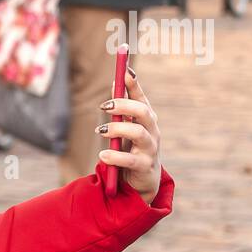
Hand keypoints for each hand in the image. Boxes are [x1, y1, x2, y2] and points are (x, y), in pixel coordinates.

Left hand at [98, 68, 162, 205]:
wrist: (141, 181)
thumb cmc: (131, 149)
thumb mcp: (126, 127)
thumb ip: (122, 109)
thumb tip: (115, 83)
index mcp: (146, 119)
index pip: (141, 98)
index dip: (134, 84)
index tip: (124, 70)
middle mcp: (151, 131)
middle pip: (143, 111)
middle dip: (123, 105)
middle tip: (104, 106)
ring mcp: (150, 148)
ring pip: (138, 132)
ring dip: (117, 129)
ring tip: (99, 132)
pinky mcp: (145, 166)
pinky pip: (131, 160)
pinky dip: (115, 156)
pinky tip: (103, 155)